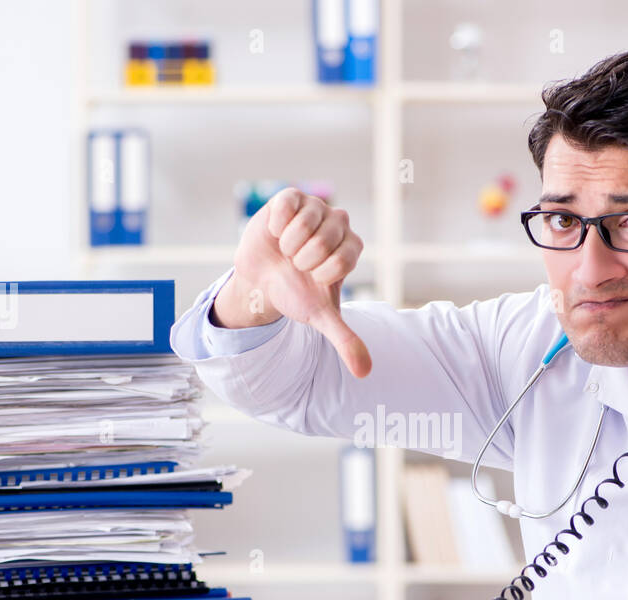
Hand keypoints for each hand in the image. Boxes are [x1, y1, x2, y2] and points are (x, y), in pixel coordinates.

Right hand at [226, 187, 370, 377]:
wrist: (263, 279)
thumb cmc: (297, 293)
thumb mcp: (321, 317)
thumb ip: (345, 340)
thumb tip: (365, 373)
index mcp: (351, 248)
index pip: (344, 258)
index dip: (322, 272)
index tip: (313, 278)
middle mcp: (338, 224)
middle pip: (326, 239)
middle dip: (304, 260)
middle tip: (297, 265)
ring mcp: (315, 207)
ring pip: (306, 223)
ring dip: (289, 245)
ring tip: (287, 251)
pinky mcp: (291, 197)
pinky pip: (286, 206)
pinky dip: (277, 225)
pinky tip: (276, 234)